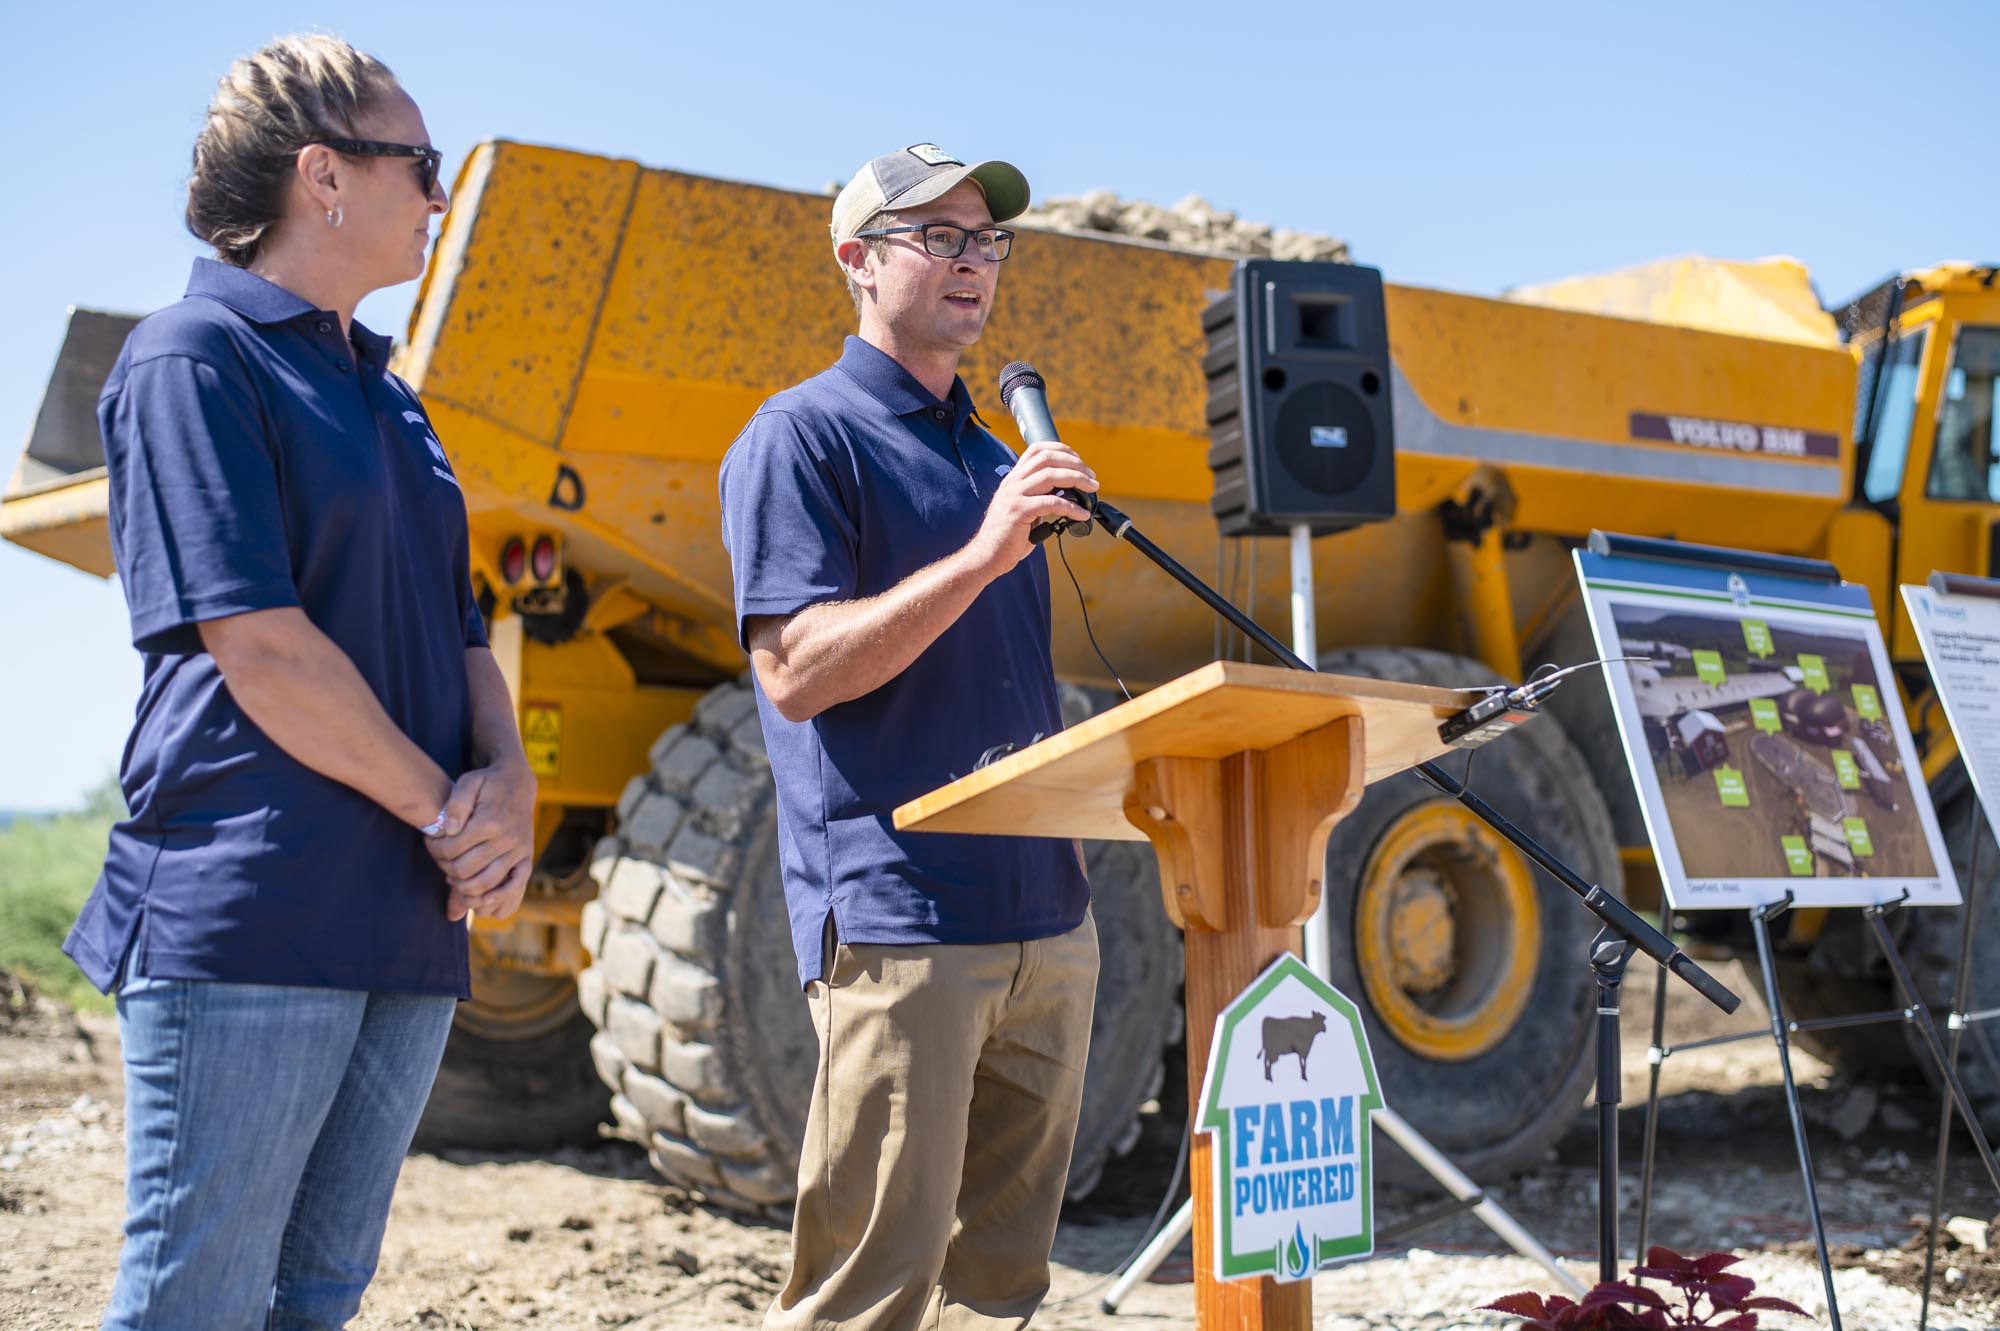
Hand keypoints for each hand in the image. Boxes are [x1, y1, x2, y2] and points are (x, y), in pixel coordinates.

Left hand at [428, 757, 536, 920]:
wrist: (519, 783)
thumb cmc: (488, 783)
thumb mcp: (469, 781)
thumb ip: (456, 804)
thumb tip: (450, 831)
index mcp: (489, 822)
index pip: (451, 849)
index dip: (434, 849)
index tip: (430, 842)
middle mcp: (506, 840)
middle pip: (464, 870)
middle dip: (444, 867)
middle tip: (440, 859)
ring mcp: (518, 852)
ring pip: (485, 884)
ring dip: (463, 887)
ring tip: (453, 875)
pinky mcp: (526, 859)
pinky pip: (513, 889)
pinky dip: (496, 901)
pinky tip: (479, 899)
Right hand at [966, 440, 1096, 575]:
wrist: (987, 556)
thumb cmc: (1008, 536)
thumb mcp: (1023, 509)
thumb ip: (1040, 498)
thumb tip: (1070, 495)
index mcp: (1014, 478)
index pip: (1037, 449)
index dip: (1061, 449)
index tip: (1079, 460)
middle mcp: (1013, 482)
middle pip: (1047, 458)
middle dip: (1075, 464)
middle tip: (1092, 477)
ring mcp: (1014, 495)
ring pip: (1050, 475)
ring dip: (1077, 479)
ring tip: (1093, 488)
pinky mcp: (1019, 512)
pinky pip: (1051, 503)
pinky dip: (1072, 507)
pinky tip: (1082, 514)